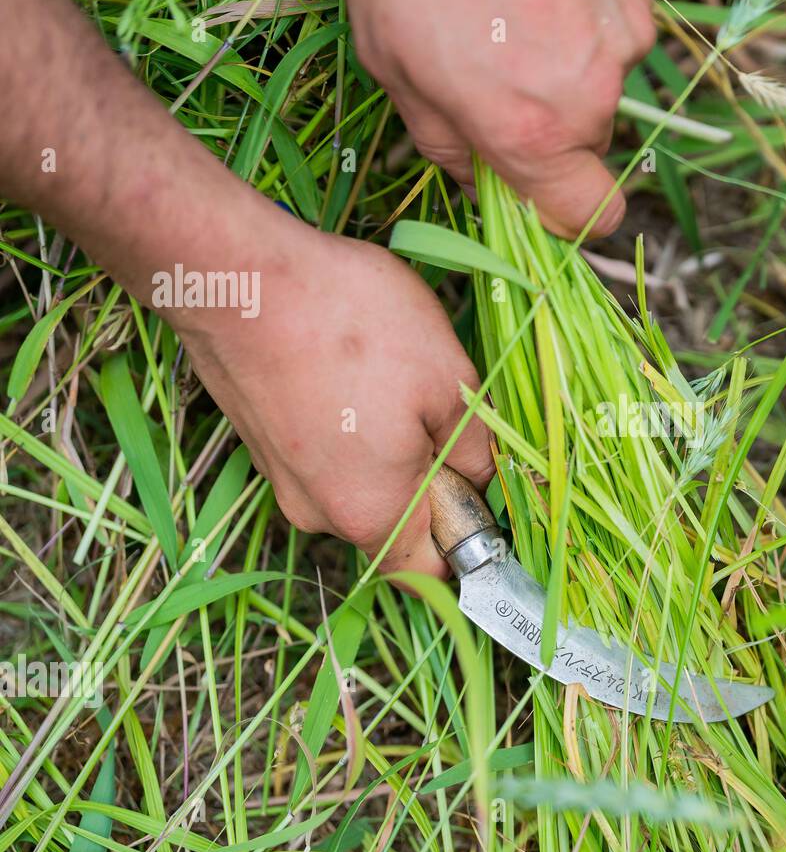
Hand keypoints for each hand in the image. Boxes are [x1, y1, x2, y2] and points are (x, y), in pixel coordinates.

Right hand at [170, 229, 494, 580]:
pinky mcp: (261, 439)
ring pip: (359, 483)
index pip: (428, 577)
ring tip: (392, 377)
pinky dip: (347, 425)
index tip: (481, 494)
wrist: (236, 273)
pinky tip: (353, 370)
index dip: (465, 543)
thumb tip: (484, 483)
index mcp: (370, 514)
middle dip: (429, 481)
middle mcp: (316, 512)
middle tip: (440, 412)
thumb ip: (477, 450)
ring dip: (388, 446)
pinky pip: (324, 453)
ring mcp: (281, 477)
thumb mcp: (449, 382)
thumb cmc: (352, 323)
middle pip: (395, 527)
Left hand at [346, 0, 655, 238]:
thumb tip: (481, 185)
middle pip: (590, 148)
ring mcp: (618, 40)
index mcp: (531, 135)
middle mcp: (589, 96)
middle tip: (496, 79)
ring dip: (565, 72)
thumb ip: (449, 149)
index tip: (536, 191)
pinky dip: (581, 26)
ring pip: (602, 88)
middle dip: (550, 130)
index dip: (566, 212)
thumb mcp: (396, 75)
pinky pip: (613, 36)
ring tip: (509, 21)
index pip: (594, 216)